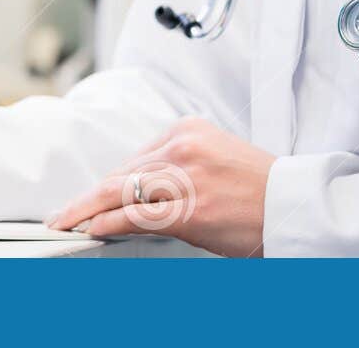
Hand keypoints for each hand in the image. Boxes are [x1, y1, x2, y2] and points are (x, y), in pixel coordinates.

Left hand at [45, 117, 273, 256]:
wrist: (295, 206)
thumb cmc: (260, 190)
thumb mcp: (214, 160)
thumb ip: (177, 167)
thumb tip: (138, 189)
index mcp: (188, 129)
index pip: (134, 159)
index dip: (107, 184)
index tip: (90, 198)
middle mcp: (182, 146)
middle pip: (121, 174)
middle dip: (89, 197)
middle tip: (63, 213)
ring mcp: (184, 176)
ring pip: (119, 191)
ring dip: (86, 210)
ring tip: (65, 222)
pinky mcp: (188, 208)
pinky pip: (134, 215)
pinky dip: (105, 222)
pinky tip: (89, 228)